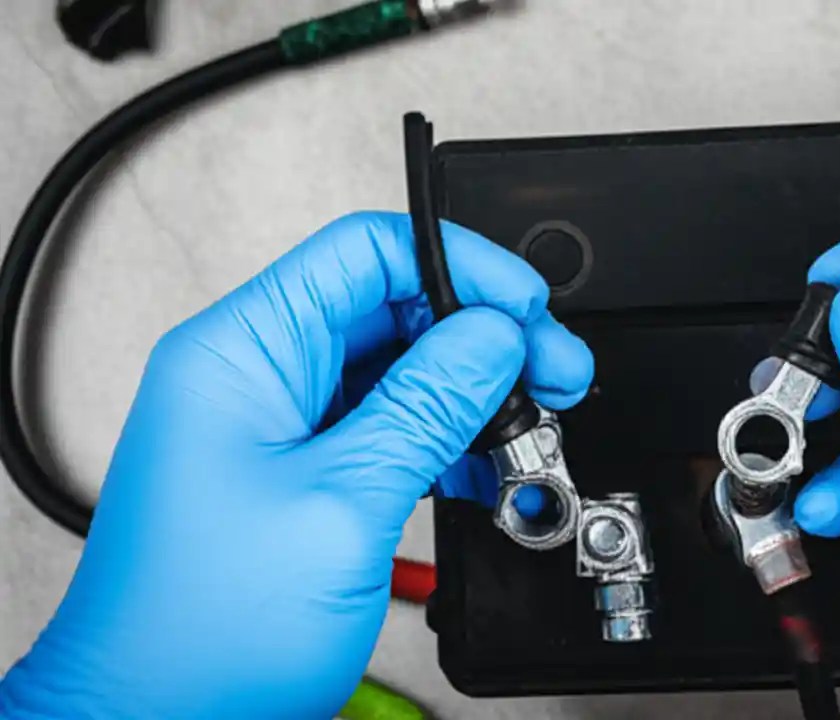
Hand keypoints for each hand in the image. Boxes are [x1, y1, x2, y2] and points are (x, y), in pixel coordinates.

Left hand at [0, 212, 592, 718]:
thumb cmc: (204, 635)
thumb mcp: (342, 505)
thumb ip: (427, 407)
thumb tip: (494, 336)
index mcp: (243, 353)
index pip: (364, 253)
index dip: (458, 265)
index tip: (526, 305)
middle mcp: (259, 375)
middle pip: (393, 307)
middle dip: (485, 334)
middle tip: (554, 370)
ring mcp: (282, 424)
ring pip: (401, 368)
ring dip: (476, 391)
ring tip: (535, 422)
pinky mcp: (306, 471)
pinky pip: (391, 424)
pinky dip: (448, 439)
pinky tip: (489, 465)